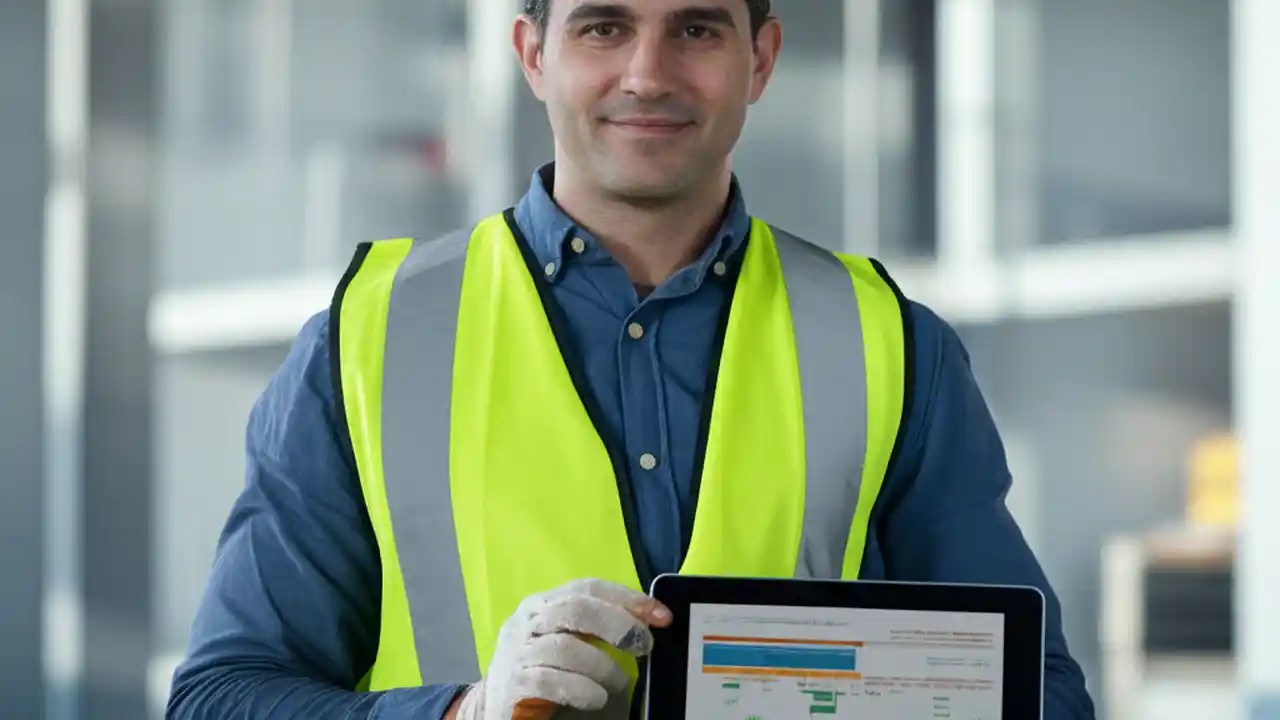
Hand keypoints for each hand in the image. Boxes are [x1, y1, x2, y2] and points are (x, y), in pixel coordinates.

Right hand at [448, 579, 671, 719]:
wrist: (501, 710)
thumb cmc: (546, 673)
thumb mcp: (573, 644)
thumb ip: (600, 629)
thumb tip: (651, 621)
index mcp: (542, 604)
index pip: (587, 588)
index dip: (627, 598)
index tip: (662, 616)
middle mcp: (525, 622)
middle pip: (574, 609)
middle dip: (618, 624)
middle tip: (644, 646)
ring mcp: (515, 653)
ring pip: (564, 647)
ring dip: (602, 665)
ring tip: (619, 682)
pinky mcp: (512, 685)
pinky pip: (549, 680)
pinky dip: (580, 688)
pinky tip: (596, 697)